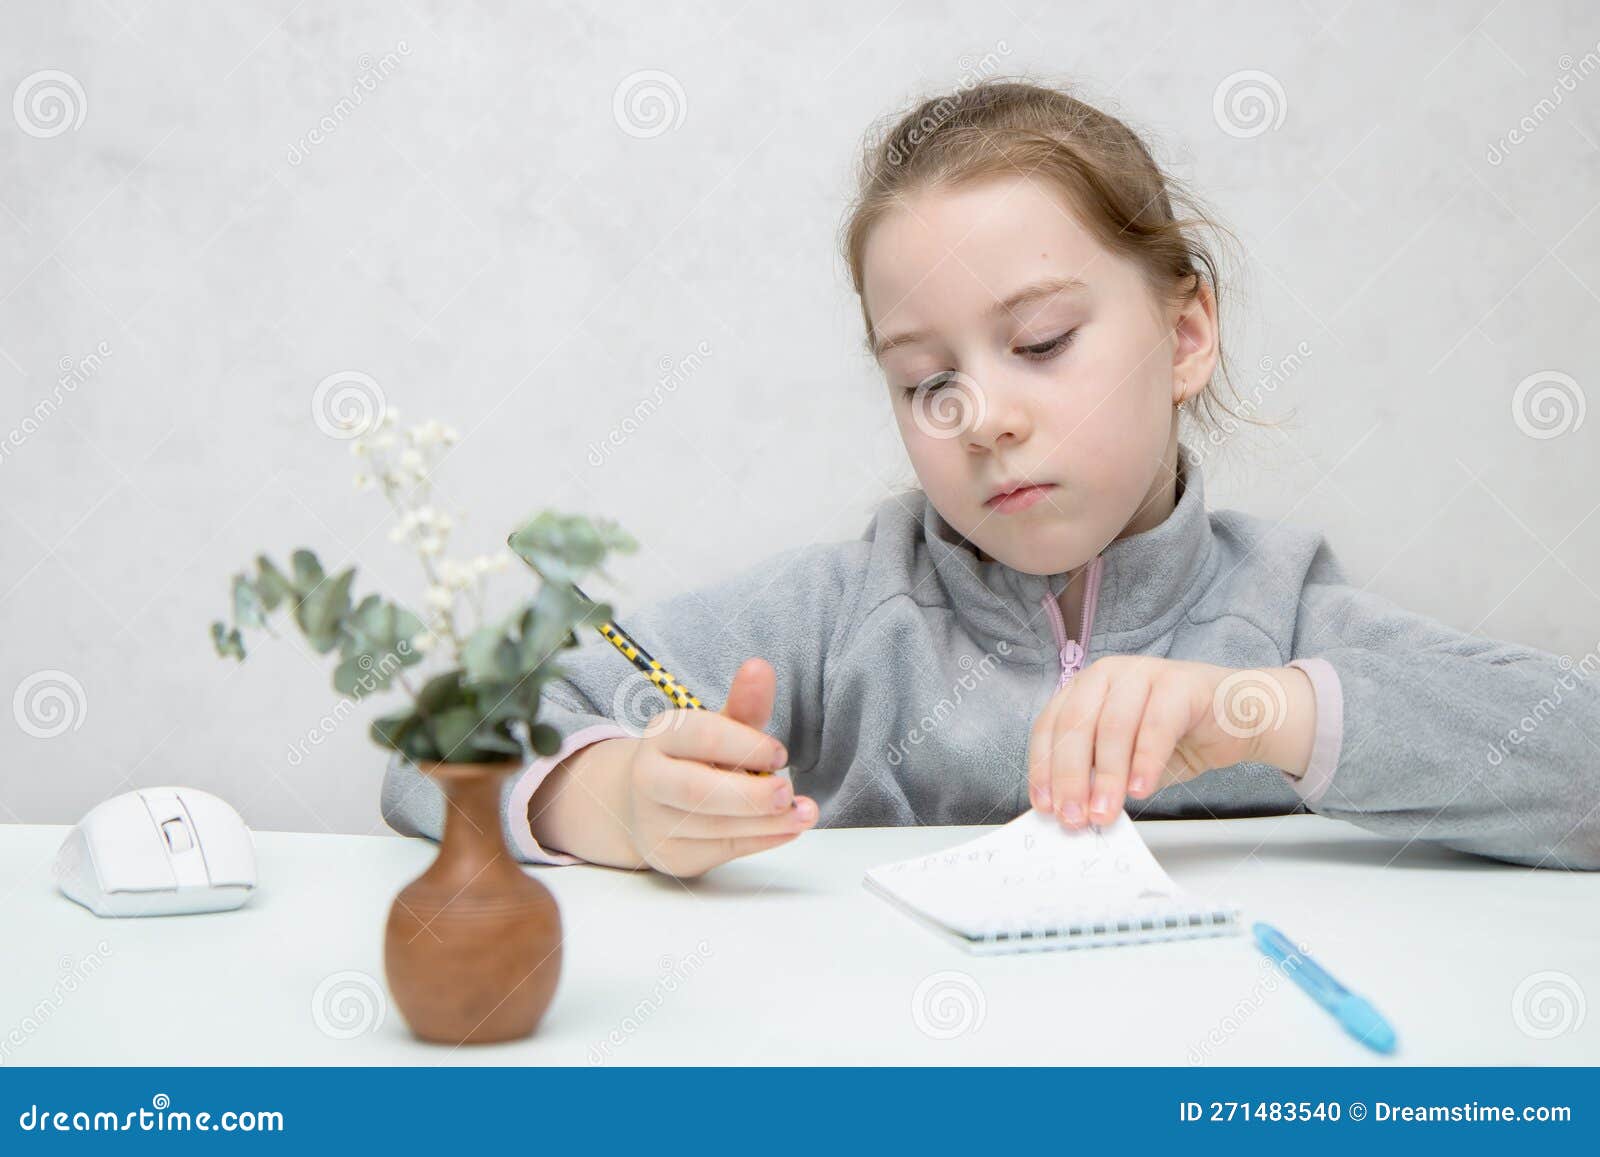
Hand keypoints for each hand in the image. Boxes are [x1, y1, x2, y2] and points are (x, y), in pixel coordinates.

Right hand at [619, 658, 817, 877]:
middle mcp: (648, 778)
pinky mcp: (670, 855)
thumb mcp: (720, 729)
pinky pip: (720, 850)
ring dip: (766, 822)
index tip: (780, 753)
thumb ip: (743, 705)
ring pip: (712, 825)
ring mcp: (655, 821)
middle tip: (788, 792)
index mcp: (660, 736)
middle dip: (749, 794)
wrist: (650, 804)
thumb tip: (760, 667)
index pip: (699, 736)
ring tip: (804, 813)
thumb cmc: (696, 759)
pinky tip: (787, 828)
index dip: (744, 744)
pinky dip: (761, 840)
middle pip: (695, 790)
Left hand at [1027, 657, 1314, 829]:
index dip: (1043, 767)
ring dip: (1107, 776)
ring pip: (1113, 725)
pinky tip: (1140, 790)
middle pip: (1076, 725)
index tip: (1045, 806)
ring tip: (1105, 813)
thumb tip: (1071, 811)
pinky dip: (1145, 761)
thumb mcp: (1126, 761)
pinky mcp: (1181, 683)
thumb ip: (1098, 776)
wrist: (1238, 718)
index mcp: (1085, 689)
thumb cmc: (1176, 737)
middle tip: (1073, 817)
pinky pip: (1156, 724)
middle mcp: (1108, 675)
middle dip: (1070, 776)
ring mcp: (1143, 673)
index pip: (1050, 726)